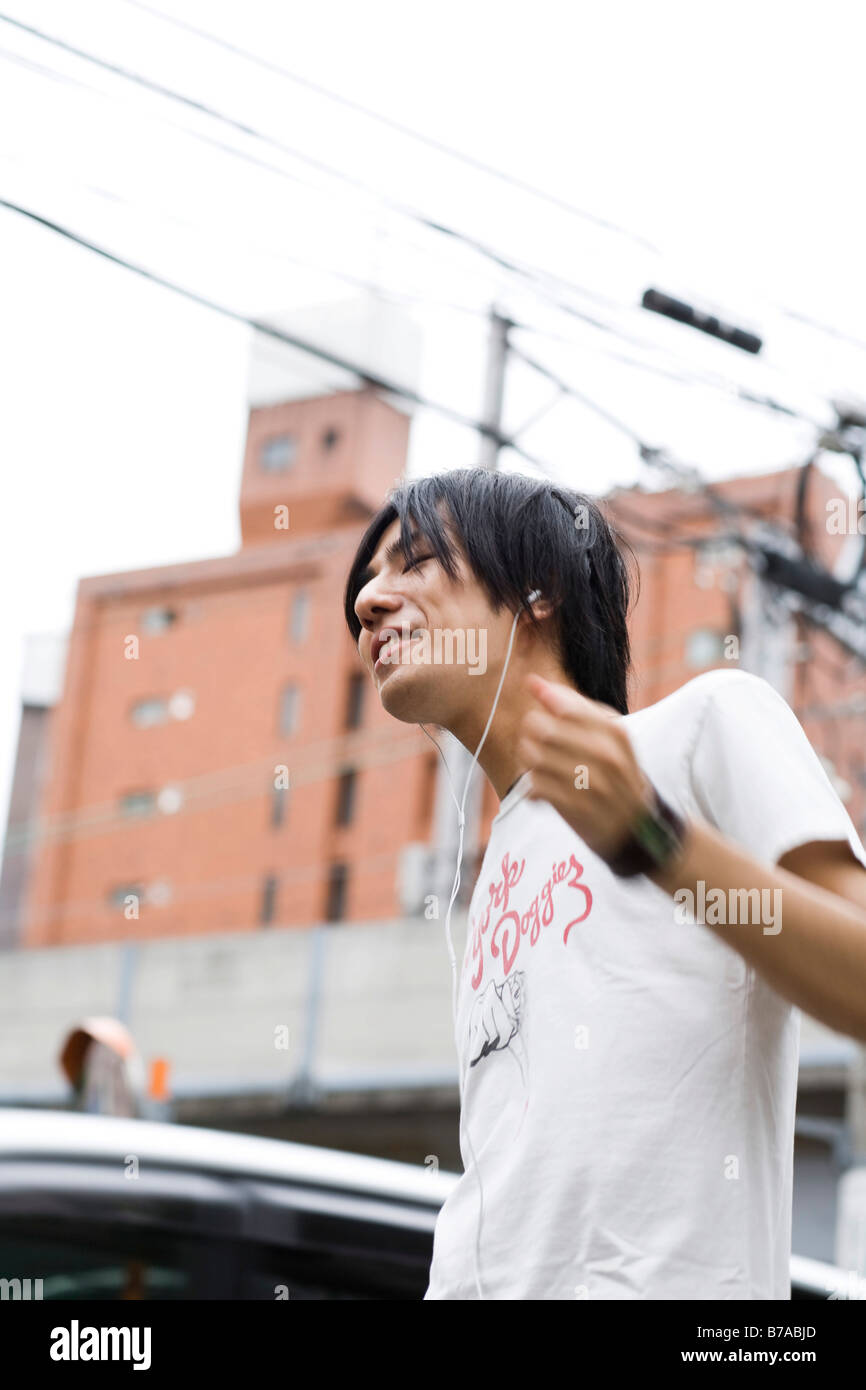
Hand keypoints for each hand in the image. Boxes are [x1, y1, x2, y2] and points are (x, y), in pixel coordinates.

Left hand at [517, 673, 653, 862]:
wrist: (638, 829)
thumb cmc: (615, 775)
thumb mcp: (609, 738)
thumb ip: (573, 707)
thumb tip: (532, 681)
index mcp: (615, 732)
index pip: (565, 706)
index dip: (543, 702)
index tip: (541, 710)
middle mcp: (606, 756)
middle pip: (543, 728)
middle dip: (530, 733)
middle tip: (535, 742)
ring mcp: (593, 784)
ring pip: (534, 756)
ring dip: (527, 760)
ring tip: (536, 766)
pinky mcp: (577, 810)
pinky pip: (535, 786)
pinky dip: (531, 787)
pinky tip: (540, 791)